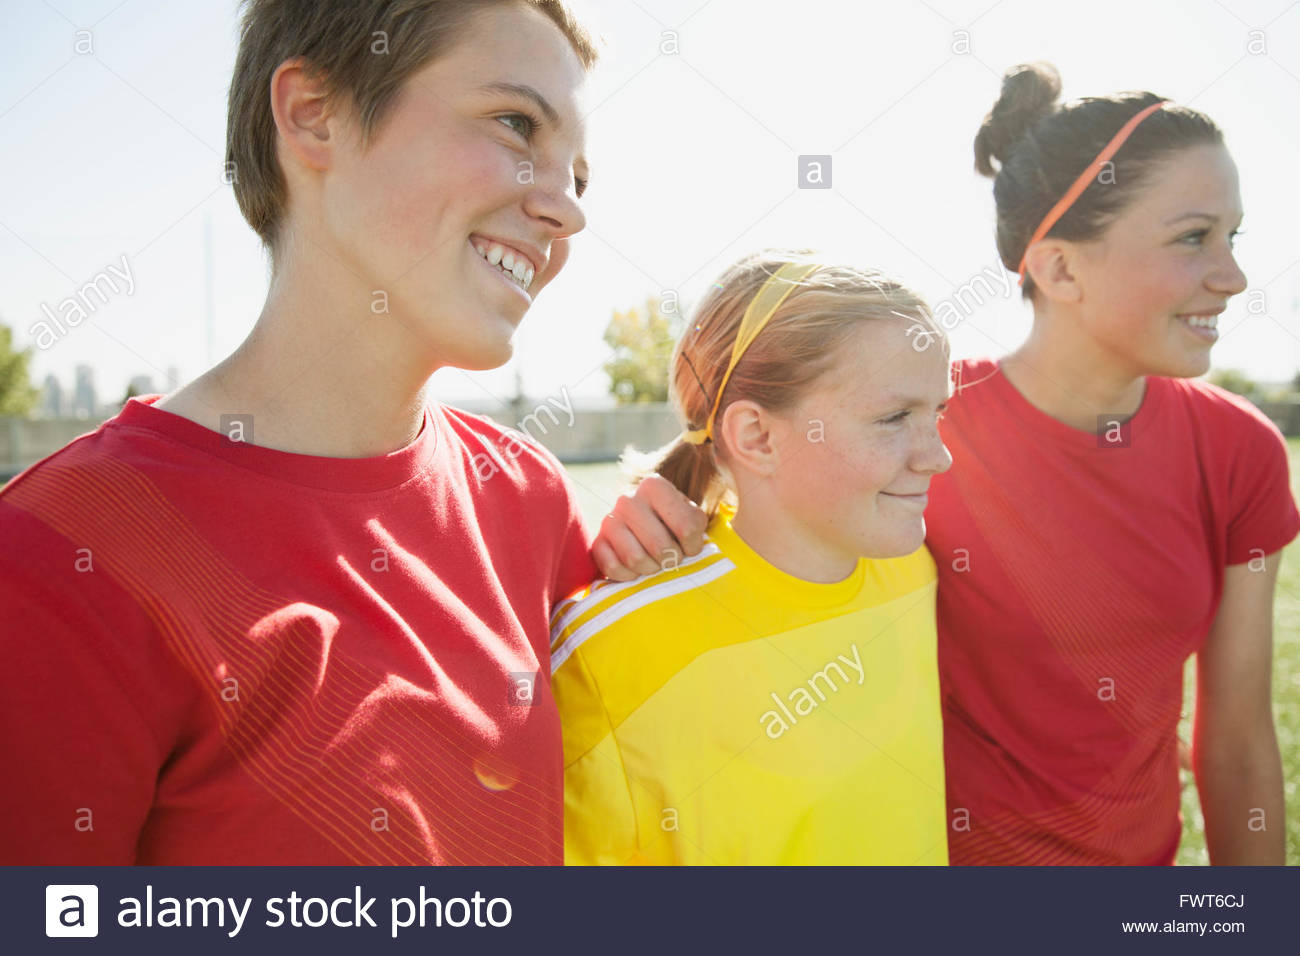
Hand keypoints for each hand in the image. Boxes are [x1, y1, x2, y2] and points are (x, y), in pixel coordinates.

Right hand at [592, 474, 707, 580]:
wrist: (646, 530)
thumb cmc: (674, 525)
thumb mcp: (692, 518)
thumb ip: (695, 526)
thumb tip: (689, 547)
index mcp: (654, 486)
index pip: (686, 527)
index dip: (693, 546)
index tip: (690, 546)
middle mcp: (627, 499)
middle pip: (659, 546)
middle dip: (670, 560)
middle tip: (672, 557)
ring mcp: (609, 520)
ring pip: (634, 558)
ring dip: (650, 569)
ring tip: (655, 562)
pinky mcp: (597, 542)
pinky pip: (613, 567)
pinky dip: (628, 575)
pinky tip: (636, 568)